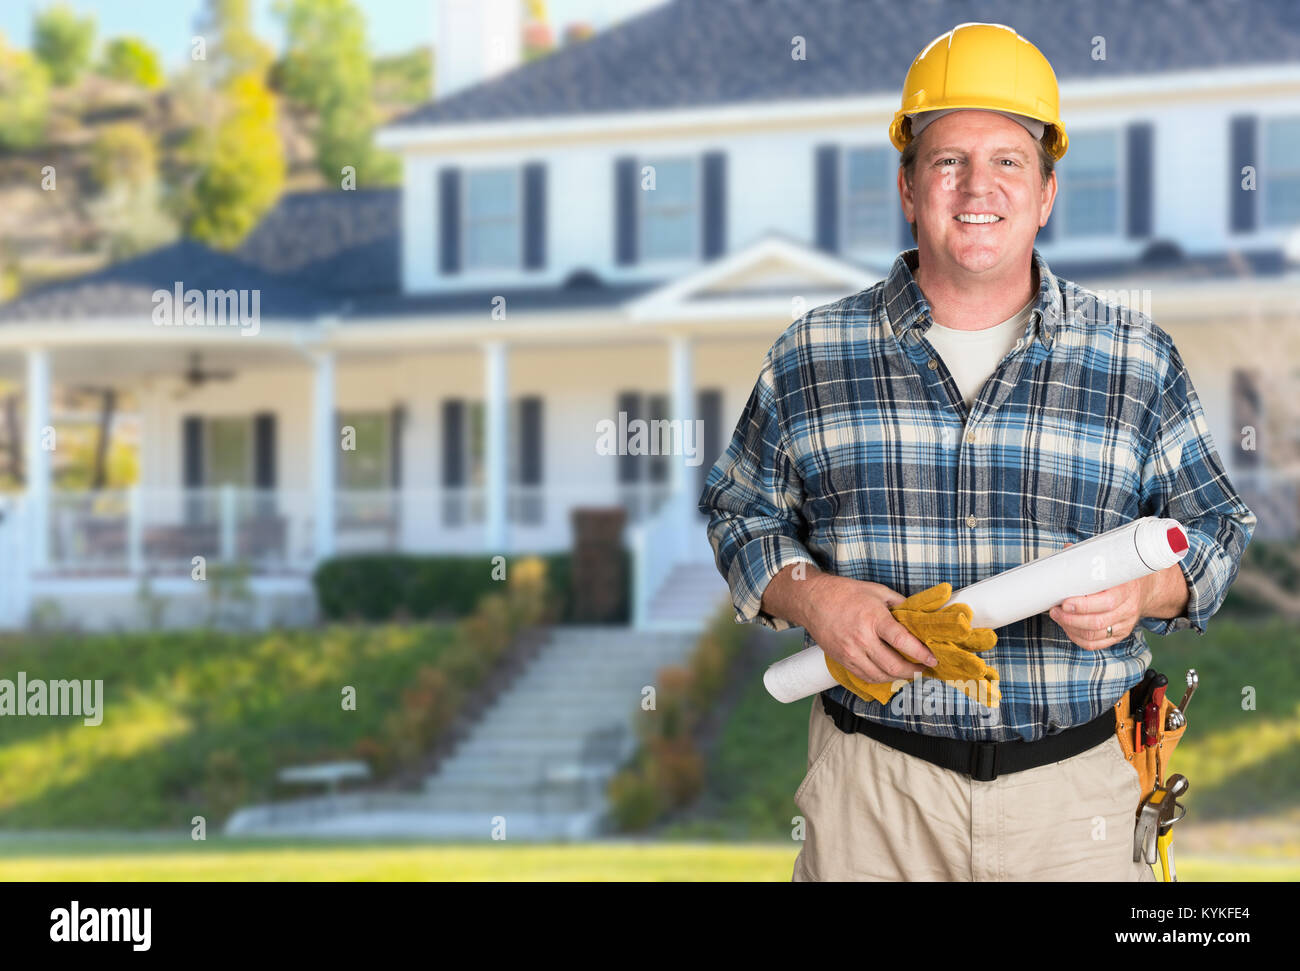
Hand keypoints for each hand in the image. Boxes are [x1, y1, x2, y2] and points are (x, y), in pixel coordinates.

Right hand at [802, 574, 938, 682]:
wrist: (813, 600)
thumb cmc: (845, 593)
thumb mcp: (877, 591)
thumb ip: (899, 604)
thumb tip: (917, 616)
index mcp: (874, 618)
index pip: (902, 642)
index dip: (921, 653)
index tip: (933, 659)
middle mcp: (862, 638)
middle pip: (893, 665)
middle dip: (913, 671)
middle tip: (923, 668)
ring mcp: (850, 652)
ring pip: (880, 675)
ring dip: (898, 677)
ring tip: (908, 672)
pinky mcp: (842, 660)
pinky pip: (865, 676)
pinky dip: (880, 678)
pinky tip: (889, 673)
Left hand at [1048, 542, 1150, 649]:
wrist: (1145, 589)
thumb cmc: (1121, 575)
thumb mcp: (1111, 563)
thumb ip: (1088, 557)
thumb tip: (1066, 550)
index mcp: (1126, 590)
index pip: (1106, 602)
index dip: (1083, 605)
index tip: (1064, 602)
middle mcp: (1127, 609)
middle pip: (1098, 622)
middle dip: (1071, 618)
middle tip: (1055, 610)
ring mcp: (1124, 624)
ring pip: (1095, 635)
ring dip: (1071, 628)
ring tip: (1057, 617)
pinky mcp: (1119, 634)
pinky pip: (1096, 644)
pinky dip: (1078, 638)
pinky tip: (1068, 628)